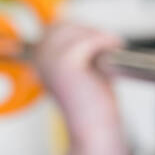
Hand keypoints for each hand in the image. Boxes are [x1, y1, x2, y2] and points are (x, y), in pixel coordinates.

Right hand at [31, 21, 124, 141]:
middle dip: (89, 31)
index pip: (55, 29)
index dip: (80, 30)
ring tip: (113, 46)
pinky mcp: (65, 62)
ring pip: (77, 31)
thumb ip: (81, 51)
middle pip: (65, 26)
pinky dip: (105, 41)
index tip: (99, 39)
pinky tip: (114, 47)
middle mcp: (40, 59)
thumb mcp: (82, 71)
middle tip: (109, 43)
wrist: (94, 128)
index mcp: (40, 61)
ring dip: (99, 36)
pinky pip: (88, 40)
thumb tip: (90, 30)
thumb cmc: (92, 104)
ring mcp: (50, 59)